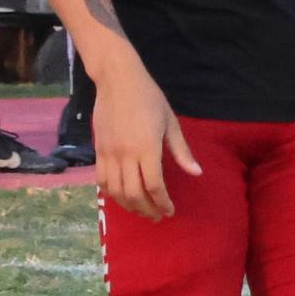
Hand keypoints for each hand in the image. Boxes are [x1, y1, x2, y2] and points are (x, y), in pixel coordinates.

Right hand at [95, 64, 200, 218]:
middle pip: (135, 194)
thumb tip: (197, 173)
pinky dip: (111, 193)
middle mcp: (126, 154)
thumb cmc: (149, 97)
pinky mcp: (98, 150)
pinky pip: (101, 180)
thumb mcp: (170, 122)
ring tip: (141, 209)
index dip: (163, 203)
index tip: (170, 210)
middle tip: (157, 216)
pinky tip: (121, 196)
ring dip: (129, 205)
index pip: (154, 186)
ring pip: (116, 191)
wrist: (117, 80)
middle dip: (147, 209)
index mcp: (147, 148)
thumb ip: (181, 150)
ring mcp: (109, 153)